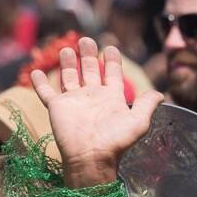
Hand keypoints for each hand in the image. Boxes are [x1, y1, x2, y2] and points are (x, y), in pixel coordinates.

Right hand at [30, 37, 163, 184]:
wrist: (91, 156)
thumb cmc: (116, 140)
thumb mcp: (139, 121)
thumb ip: (147, 104)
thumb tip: (161, 94)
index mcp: (112, 98)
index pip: (112, 74)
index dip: (112, 61)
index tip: (111, 47)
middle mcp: (93, 96)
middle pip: (90, 70)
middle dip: (89, 55)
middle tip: (86, 39)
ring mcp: (74, 101)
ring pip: (70, 77)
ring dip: (68, 63)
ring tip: (68, 49)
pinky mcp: (57, 107)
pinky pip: (46, 92)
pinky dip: (40, 82)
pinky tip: (35, 71)